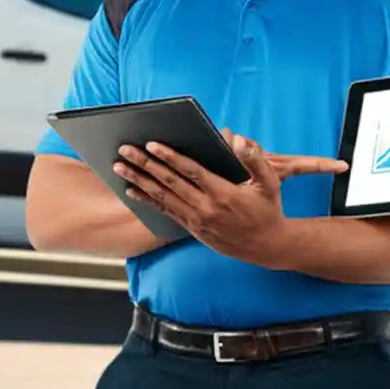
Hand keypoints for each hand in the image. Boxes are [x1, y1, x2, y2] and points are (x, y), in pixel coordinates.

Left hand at [111, 132, 344, 266]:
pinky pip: (165, 212)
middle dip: (145, 165)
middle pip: (169, 182)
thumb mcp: (270, 183)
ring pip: (162, 197)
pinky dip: (148, 201)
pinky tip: (131, 190)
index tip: (152, 144)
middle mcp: (206, 207)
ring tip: (119, 167)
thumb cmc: (268, 209)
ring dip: (139, 181)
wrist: (267, 246)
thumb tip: (240, 142)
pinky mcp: (192, 228)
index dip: (170, 157)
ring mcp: (197, 220)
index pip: (191, 171)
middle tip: (125, 150)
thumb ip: (256, 161)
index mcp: (223, 193)